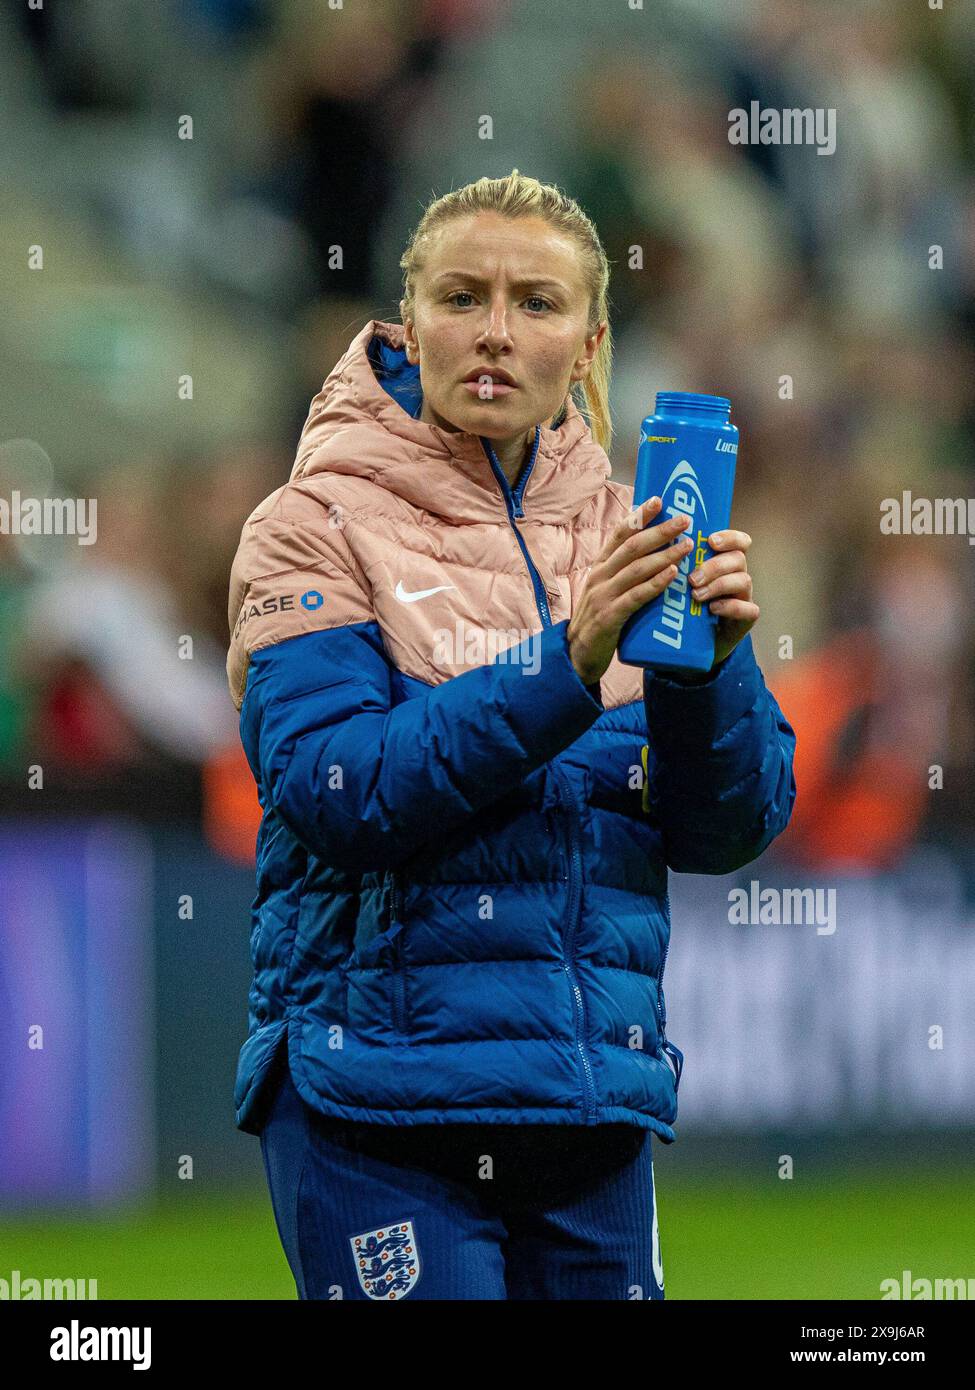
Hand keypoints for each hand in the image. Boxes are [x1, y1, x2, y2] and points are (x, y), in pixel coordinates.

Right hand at [567, 497, 694, 685]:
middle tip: (685, 520)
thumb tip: (652, 555)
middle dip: (660, 531)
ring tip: (687, 545)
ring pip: (637, 568)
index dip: (638, 516)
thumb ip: (623, 574)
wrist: (575, 657)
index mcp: (599, 567)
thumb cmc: (598, 623)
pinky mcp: (610, 617)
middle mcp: (599, 577)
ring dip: (664, 554)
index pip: (619, 535)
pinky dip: (655, 583)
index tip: (658, 500)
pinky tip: (672, 574)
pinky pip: (635, 596)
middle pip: (632, 546)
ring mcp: (603, 596)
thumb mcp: (606, 592)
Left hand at [688, 527, 758, 665]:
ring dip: (719, 585)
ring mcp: (744, 597)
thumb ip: (677, 562)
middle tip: (692, 579)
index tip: (711, 541)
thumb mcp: (679, 581)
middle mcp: (738, 575)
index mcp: (725, 561)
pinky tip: (713, 609)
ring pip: (743, 580)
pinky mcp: (746, 619)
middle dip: (715, 566)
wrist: (692, 644)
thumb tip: (661, 542)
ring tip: (696, 594)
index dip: (729, 537)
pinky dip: (731, 607)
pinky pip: (748, 609)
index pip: (739, 541)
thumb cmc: (683, 605)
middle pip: (738, 558)